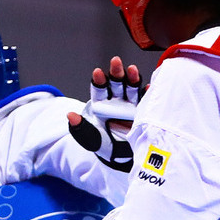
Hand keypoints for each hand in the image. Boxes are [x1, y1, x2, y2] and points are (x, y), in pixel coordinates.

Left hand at [67, 56, 143, 172]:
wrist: (119, 156)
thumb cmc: (102, 144)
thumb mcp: (88, 137)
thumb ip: (79, 127)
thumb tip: (70, 116)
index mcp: (101, 104)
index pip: (99, 89)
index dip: (99, 81)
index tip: (98, 73)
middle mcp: (116, 101)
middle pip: (116, 83)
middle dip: (116, 72)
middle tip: (115, 62)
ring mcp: (130, 105)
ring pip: (131, 88)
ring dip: (132, 78)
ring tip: (132, 69)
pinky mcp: (142, 111)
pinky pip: (145, 101)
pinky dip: (147, 94)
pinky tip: (148, 88)